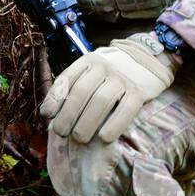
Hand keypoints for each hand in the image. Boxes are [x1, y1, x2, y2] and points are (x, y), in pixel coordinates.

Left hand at [39, 34, 180, 143]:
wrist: (148, 56)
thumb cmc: (112, 69)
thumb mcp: (92, 67)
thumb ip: (75, 83)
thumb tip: (51, 112)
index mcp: (88, 60)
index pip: (67, 79)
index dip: (55, 98)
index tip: (46, 115)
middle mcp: (104, 66)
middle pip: (81, 93)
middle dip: (68, 115)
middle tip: (61, 133)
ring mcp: (122, 78)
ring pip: (101, 101)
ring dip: (87, 123)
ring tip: (78, 139)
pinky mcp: (139, 91)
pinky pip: (126, 109)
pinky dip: (114, 125)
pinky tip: (104, 138)